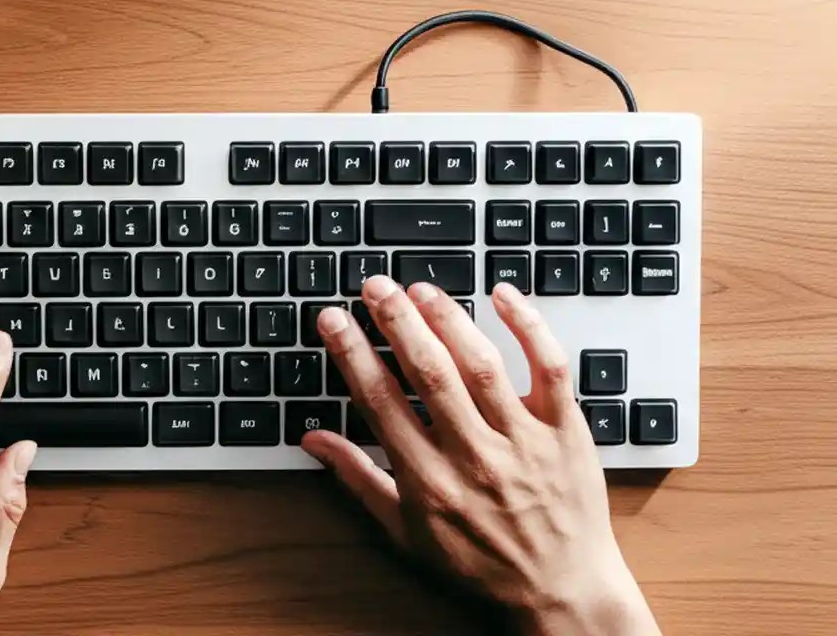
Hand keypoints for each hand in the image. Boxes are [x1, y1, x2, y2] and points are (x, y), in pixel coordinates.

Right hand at [303, 276, 659, 635]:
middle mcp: (474, 456)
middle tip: (375, 286)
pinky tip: (504, 294)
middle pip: (429, 373)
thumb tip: (313, 440)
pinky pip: (550, 369)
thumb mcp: (405, 533)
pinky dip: (529, 326)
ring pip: (482, 365)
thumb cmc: (481, 565)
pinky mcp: (566, 431)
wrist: (561, 592)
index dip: (352, 354)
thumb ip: (358, 478)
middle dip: (396, 321)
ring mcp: (523, 441)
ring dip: (448, 319)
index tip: (334, 321)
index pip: (381, 402)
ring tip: (421, 288)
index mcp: (429, 481)